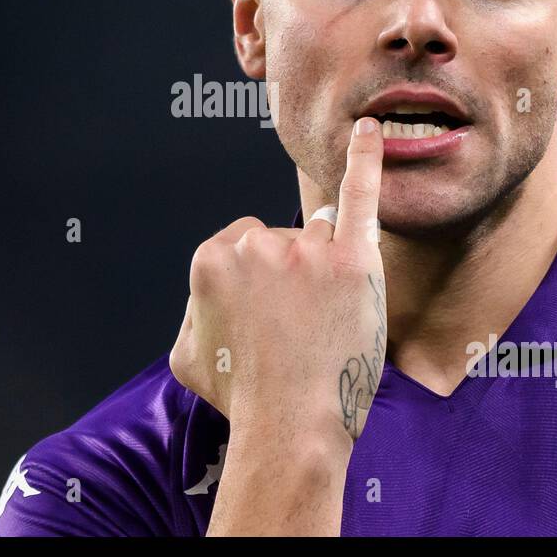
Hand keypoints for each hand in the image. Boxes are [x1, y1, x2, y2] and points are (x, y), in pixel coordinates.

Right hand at [169, 116, 387, 444]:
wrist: (291, 425)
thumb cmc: (241, 396)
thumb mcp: (186, 356)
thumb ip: (192, 310)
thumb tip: (208, 297)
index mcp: (212, 257)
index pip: (243, 244)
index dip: (260, 285)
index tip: (267, 319)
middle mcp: (257, 244)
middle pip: (284, 239)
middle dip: (292, 278)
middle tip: (296, 331)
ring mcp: (307, 250)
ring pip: (321, 239)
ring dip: (325, 271)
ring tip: (323, 323)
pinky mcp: (355, 260)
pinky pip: (360, 195)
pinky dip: (366, 159)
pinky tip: (370, 130)